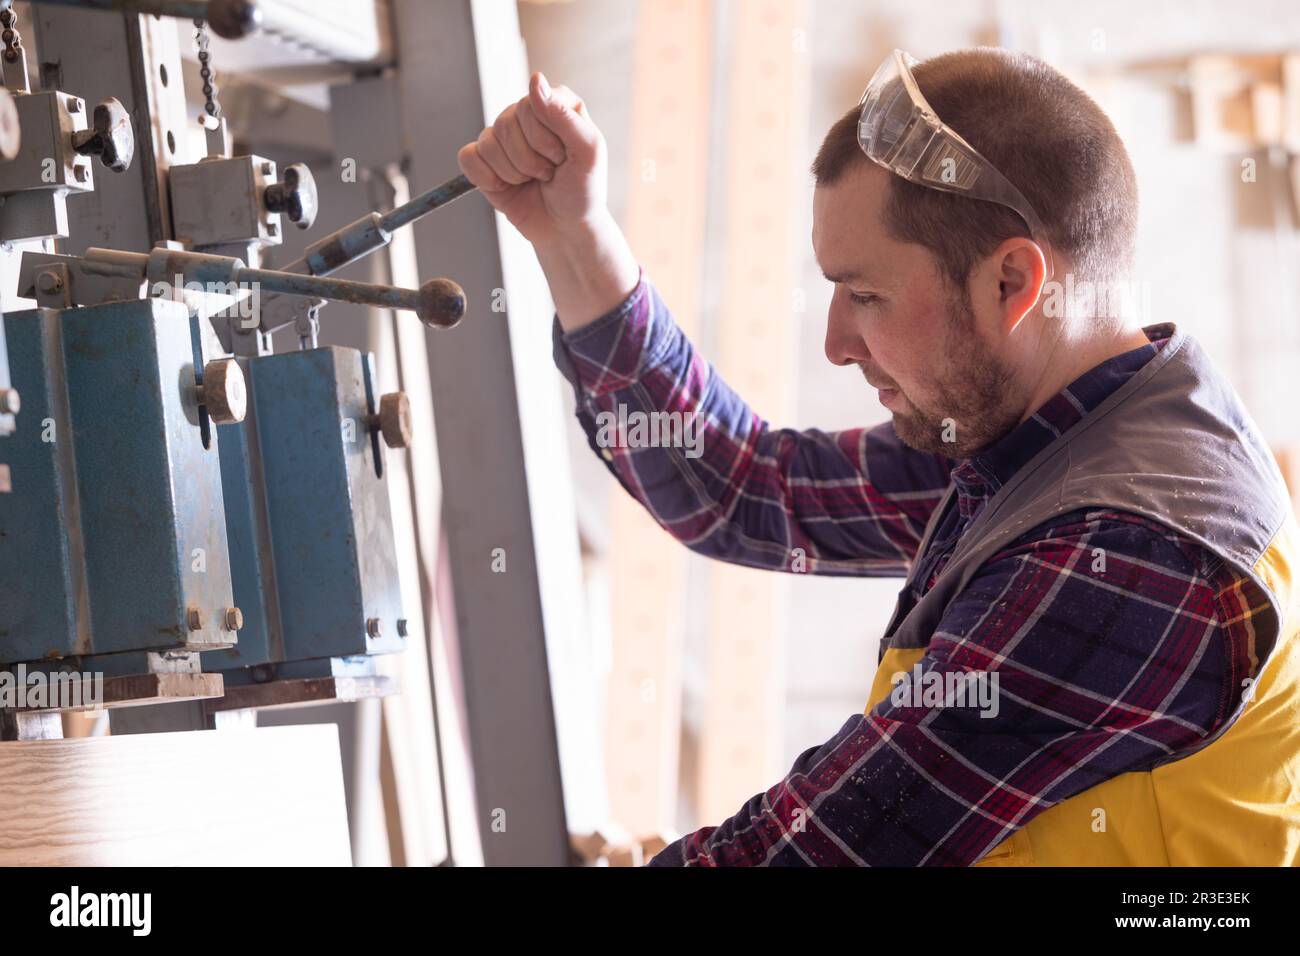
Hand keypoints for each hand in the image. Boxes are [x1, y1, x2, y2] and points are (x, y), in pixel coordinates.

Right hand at [458, 72, 607, 245]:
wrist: (565, 228)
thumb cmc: (582, 190)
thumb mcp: (588, 153)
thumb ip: (564, 115)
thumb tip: (534, 79)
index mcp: (556, 102)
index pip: (530, 106)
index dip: (546, 142)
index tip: (564, 159)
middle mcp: (527, 113)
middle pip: (506, 124)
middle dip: (530, 160)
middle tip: (549, 173)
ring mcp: (504, 135)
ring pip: (488, 144)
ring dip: (514, 173)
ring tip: (533, 181)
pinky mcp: (485, 159)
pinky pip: (469, 158)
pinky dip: (487, 179)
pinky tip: (507, 186)